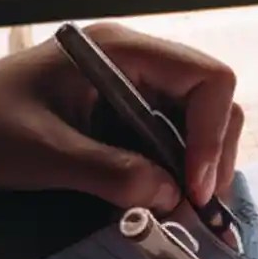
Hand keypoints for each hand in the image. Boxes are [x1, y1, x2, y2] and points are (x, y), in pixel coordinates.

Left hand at [0, 22, 242, 209]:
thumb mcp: (44, 153)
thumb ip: (112, 174)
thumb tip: (173, 197)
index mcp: (121, 51)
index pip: (208, 80)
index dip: (212, 134)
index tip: (194, 187)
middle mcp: (138, 63)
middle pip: (213, 102)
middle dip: (213, 155)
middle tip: (198, 206)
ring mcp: (135, 88)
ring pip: (199, 124)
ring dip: (200, 168)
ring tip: (183, 207)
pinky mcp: (127, 115)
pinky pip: (173, 140)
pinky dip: (179, 172)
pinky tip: (164, 197)